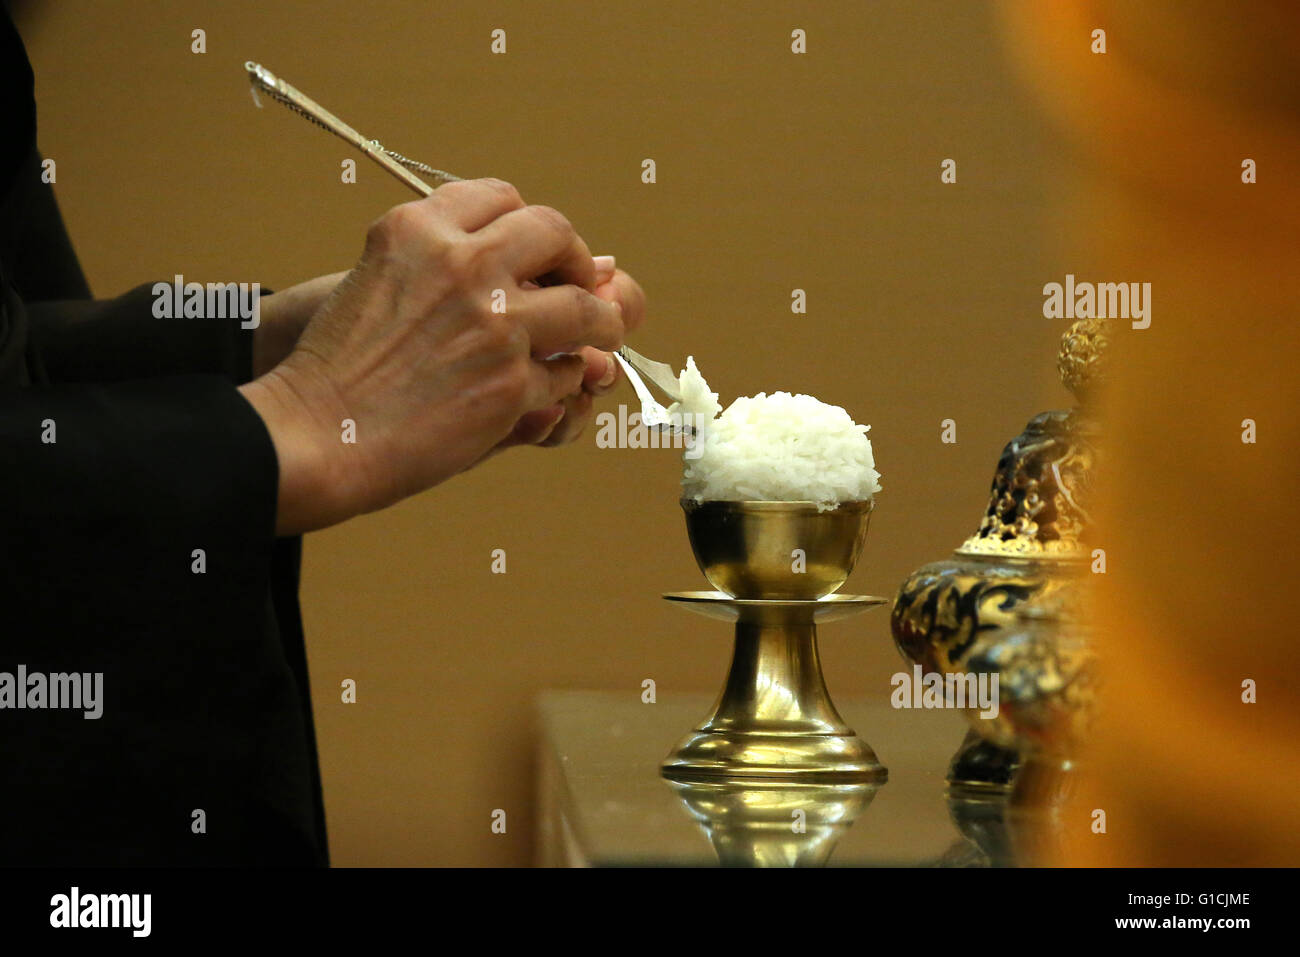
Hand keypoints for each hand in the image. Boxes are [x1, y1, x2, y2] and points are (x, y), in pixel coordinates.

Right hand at [239, 178, 641, 534]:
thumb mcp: (381, 278)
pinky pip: (568, 372)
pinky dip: (564, 381)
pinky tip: (546, 389)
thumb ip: (451, 258)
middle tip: (577, 285)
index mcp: (418, 229)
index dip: (525, 226)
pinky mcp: (511, 382)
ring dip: (600, 323)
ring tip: (600, 336)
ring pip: (584, 307)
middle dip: (574, 258)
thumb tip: (556, 251)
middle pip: (554, 233)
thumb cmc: (343, 366)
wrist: (316, 432)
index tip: (532, 252)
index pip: (500, 197)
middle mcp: (460, 264)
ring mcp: (493, 323)